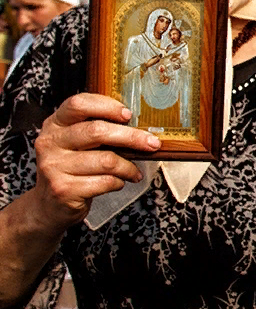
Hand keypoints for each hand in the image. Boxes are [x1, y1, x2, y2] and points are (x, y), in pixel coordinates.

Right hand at [33, 93, 161, 231]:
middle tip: (152, 144)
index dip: (106, 106)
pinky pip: (105, 182)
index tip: (129, 115)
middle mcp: (50, 142)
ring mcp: (54, 166)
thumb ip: (98, 131)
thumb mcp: (78, 144)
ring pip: (106, 160)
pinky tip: (118, 182)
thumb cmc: (73, 169)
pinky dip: (119, 182)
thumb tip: (141, 128)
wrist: (51, 204)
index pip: (78, 104)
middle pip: (97, 131)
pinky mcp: (63, 189)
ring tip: (135, 172)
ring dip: (128, 167)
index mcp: (55, 124)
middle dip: (132, 137)